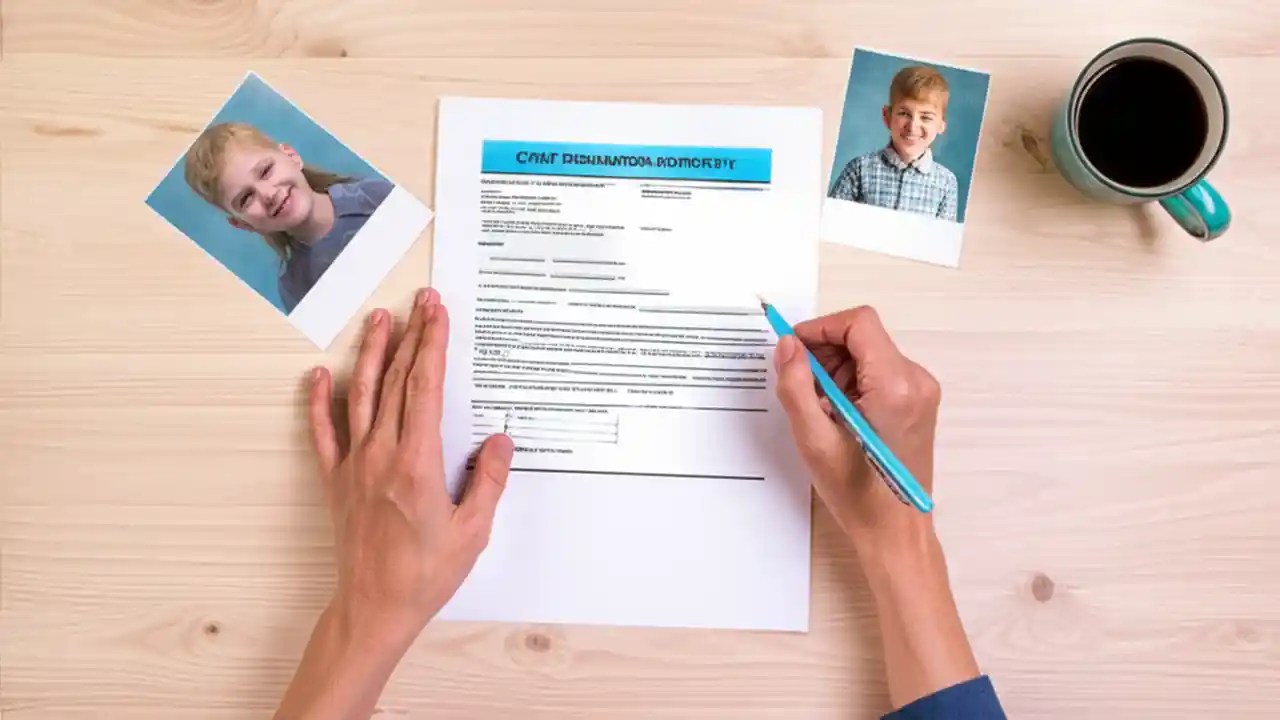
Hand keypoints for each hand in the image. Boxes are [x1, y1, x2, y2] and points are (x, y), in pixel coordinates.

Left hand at [307, 287, 514, 635]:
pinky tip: (318, 376)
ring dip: (369, 354)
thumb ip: (489, 481)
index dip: (432, 345)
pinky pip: (324, 433)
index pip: (424, 388)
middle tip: (421, 303)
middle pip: (395, 381)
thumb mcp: (473, 531)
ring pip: (360, 396)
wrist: (374, 608)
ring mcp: (355, 466)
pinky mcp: (337, 481)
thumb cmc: (425, 574)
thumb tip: (501, 440)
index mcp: (417, 462)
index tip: (438, 314)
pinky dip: (319, 402)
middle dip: (410, 337)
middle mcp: (382, 455)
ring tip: (378, 319)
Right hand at [774, 307, 979, 709]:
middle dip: (826, 354)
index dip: (821, 328)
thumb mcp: (813, 438)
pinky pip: (878, 374)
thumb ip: (796, 385)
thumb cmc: (858, 493)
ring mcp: (920, 392)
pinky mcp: (917, 403)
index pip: (859, 323)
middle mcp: (916, 381)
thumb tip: (787, 345)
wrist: (894, 530)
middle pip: (863, 337)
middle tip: (801, 387)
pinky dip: (851, 384)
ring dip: (836, 372)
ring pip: (868, 355)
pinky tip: (838, 416)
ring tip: (820, 410)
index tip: (793, 348)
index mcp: (896, 385)